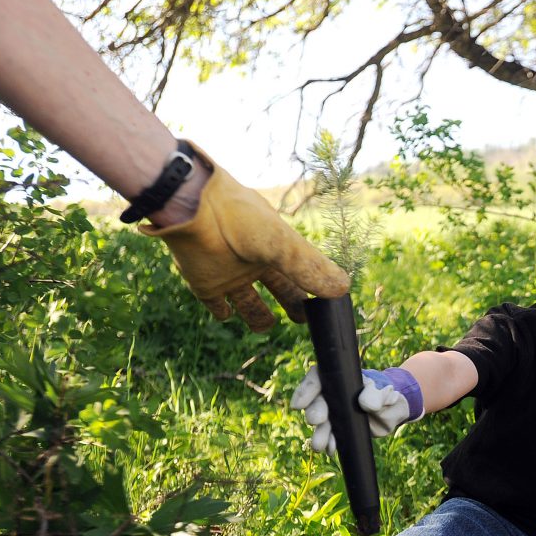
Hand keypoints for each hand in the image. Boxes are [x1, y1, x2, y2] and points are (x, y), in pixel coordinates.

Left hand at [140, 143, 348, 331]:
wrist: (192, 208)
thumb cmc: (241, 219)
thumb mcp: (282, 244)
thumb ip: (310, 268)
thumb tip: (343, 289)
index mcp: (277, 248)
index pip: (302, 272)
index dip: (315, 288)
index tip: (329, 305)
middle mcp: (255, 262)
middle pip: (279, 288)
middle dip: (292, 303)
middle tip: (304, 319)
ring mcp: (230, 273)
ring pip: (248, 300)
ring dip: (257, 315)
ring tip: (264, 327)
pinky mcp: (205, 283)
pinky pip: (214, 302)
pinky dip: (221, 312)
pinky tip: (227, 316)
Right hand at [291, 366, 423, 454]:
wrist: (393, 413)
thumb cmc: (388, 396)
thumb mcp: (386, 393)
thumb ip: (377, 395)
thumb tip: (365, 402)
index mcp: (342, 379)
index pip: (319, 378)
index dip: (306, 389)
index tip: (299, 404)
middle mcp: (334, 395)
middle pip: (317, 401)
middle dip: (314, 412)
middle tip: (316, 421)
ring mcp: (335, 412)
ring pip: (321, 422)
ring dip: (319, 433)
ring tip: (320, 445)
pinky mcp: (339, 428)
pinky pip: (330, 436)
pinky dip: (329, 443)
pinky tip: (331, 449)